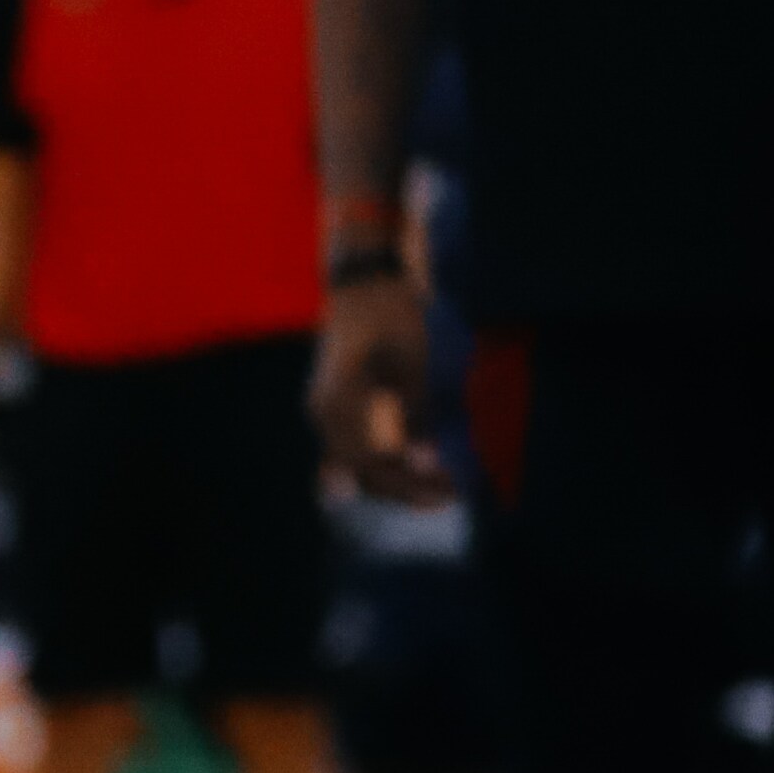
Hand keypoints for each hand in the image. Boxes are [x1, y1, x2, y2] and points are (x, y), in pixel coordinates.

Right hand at [311, 277, 451, 505]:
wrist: (364, 278)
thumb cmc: (390, 313)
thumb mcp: (411, 362)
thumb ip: (416, 414)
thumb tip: (424, 463)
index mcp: (339, 403)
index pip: (372, 466)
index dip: (409, 486)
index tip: (447, 494)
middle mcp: (324, 412)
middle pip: (363, 471)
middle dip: (406, 488)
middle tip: (450, 494)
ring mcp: (324, 409)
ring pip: (357, 462)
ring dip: (396, 477)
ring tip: (438, 483)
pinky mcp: (334, 404)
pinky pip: (355, 445)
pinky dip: (384, 459)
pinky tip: (414, 463)